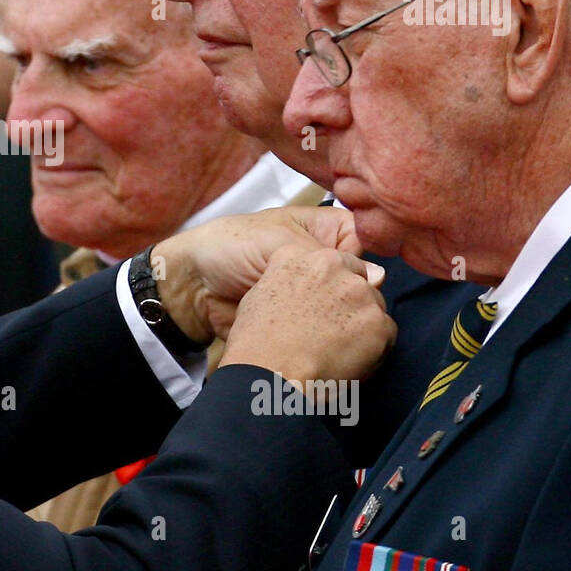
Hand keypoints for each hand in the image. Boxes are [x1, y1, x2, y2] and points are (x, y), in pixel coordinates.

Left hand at [152, 206, 372, 343]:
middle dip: (358, 294)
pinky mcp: (305, 320)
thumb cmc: (231, 248)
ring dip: (344, 317)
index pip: (365, 240)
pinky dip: (329, 335)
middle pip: (360, 279)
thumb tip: (377, 277)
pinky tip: (329, 340)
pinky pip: (328, 329)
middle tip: (353, 308)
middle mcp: (325, 260)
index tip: (367, 280)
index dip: (367, 260)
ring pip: (347, 307)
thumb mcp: (279, 243)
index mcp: (323, 229)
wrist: (193, 287)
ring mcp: (316, 292)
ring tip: (336, 325)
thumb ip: (324, 258)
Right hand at [223, 245, 394, 383]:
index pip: (334, 264)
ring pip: (374, 306)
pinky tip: (349, 362)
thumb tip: (303, 287)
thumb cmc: (257, 341)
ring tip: (337, 350)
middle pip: (358, 281)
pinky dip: (375, 349)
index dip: (331, 288)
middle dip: (350, 303)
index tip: (322, 308)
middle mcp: (334, 266)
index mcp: (302, 257)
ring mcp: (360, 293)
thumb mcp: (259, 294)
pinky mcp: (378, 323)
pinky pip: (386, 334)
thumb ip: (286, 279)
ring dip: (363, 325)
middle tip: (330, 331)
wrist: (272, 372)